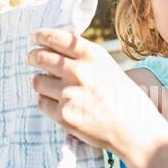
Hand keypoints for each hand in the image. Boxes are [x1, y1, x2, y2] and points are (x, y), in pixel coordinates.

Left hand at [27, 26, 167, 159]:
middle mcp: (78, 71)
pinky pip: (42, 103)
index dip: (42, 36)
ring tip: (48, 85)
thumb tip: (56, 53)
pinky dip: (46, 102)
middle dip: (33, 57)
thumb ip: (85, 60)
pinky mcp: (63, 114)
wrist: (135, 131)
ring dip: (41, 82)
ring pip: (38, 81)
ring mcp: (68, 93)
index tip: (35, 37)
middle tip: (31, 58)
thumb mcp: (109, 69)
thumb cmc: (127, 100)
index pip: (57, 38)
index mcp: (93, 55)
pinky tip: (58, 104)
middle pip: (42, 57)